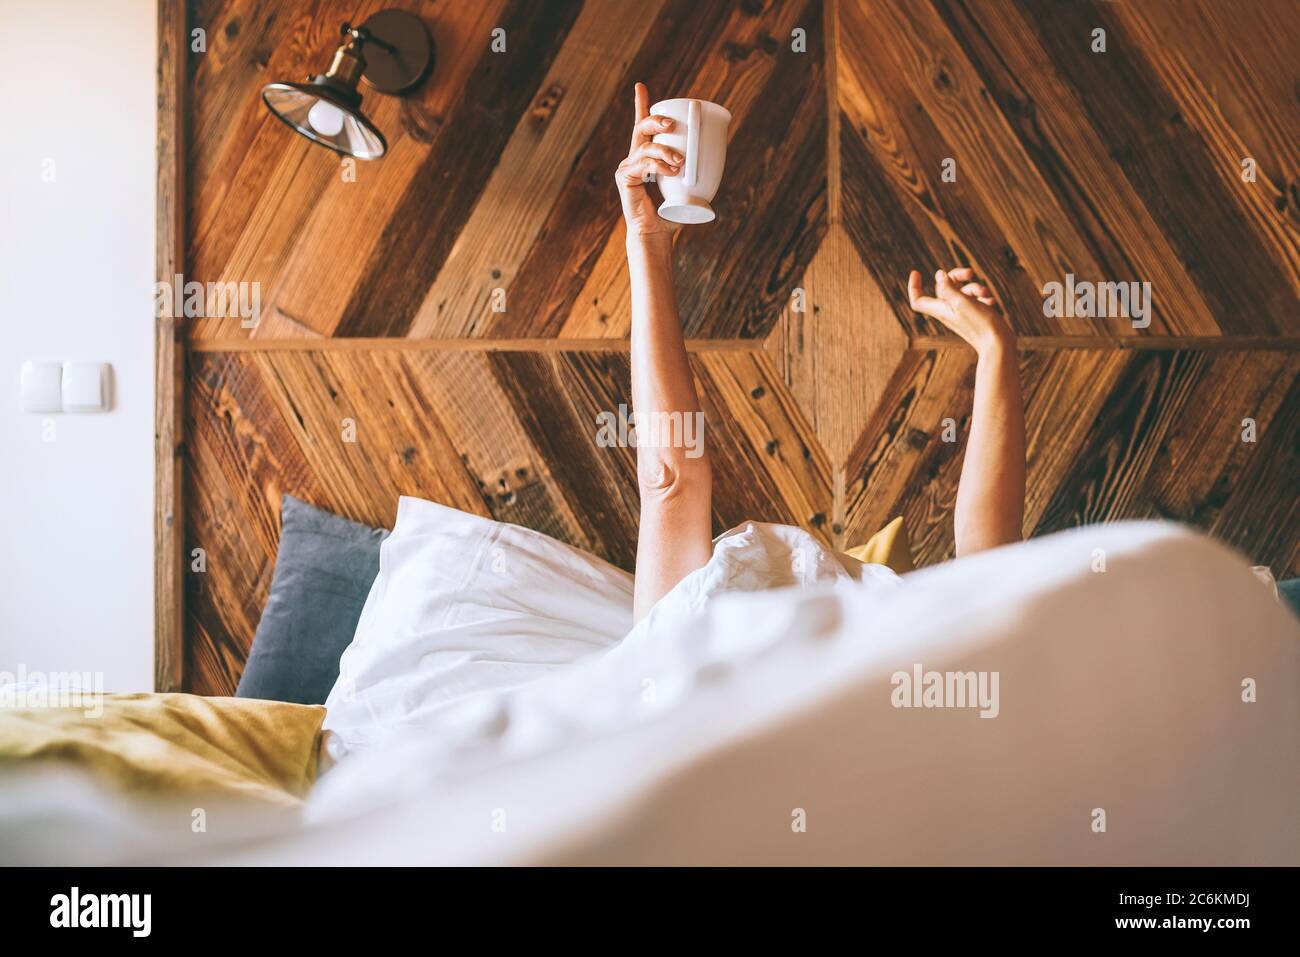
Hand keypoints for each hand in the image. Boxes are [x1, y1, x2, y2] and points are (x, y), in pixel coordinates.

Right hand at [615, 83, 682, 239]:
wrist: (657, 233)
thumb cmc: (673, 211)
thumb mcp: (688, 184)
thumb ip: (696, 167)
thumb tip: (718, 150)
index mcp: (647, 155)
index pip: (643, 126)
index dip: (641, 105)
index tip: (640, 86)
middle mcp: (634, 158)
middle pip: (642, 128)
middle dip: (655, 120)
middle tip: (671, 124)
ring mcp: (627, 167)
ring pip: (646, 147)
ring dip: (665, 151)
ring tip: (680, 163)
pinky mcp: (624, 178)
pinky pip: (642, 164)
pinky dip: (658, 166)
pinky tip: (671, 172)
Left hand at [908, 268, 1012, 353]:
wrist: (998, 344)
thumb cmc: (979, 324)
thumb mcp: (961, 301)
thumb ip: (947, 288)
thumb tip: (939, 275)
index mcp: (940, 310)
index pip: (918, 300)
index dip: (914, 286)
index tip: (917, 272)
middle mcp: (948, 311)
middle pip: (944, 287)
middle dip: (957, 276)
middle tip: (970, 273)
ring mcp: (962, 312)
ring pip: (963, 291)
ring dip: (976, 287)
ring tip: (986, 293)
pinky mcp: (974, 314)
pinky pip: (975, 299)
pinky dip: (983, 297)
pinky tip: (991, 302)